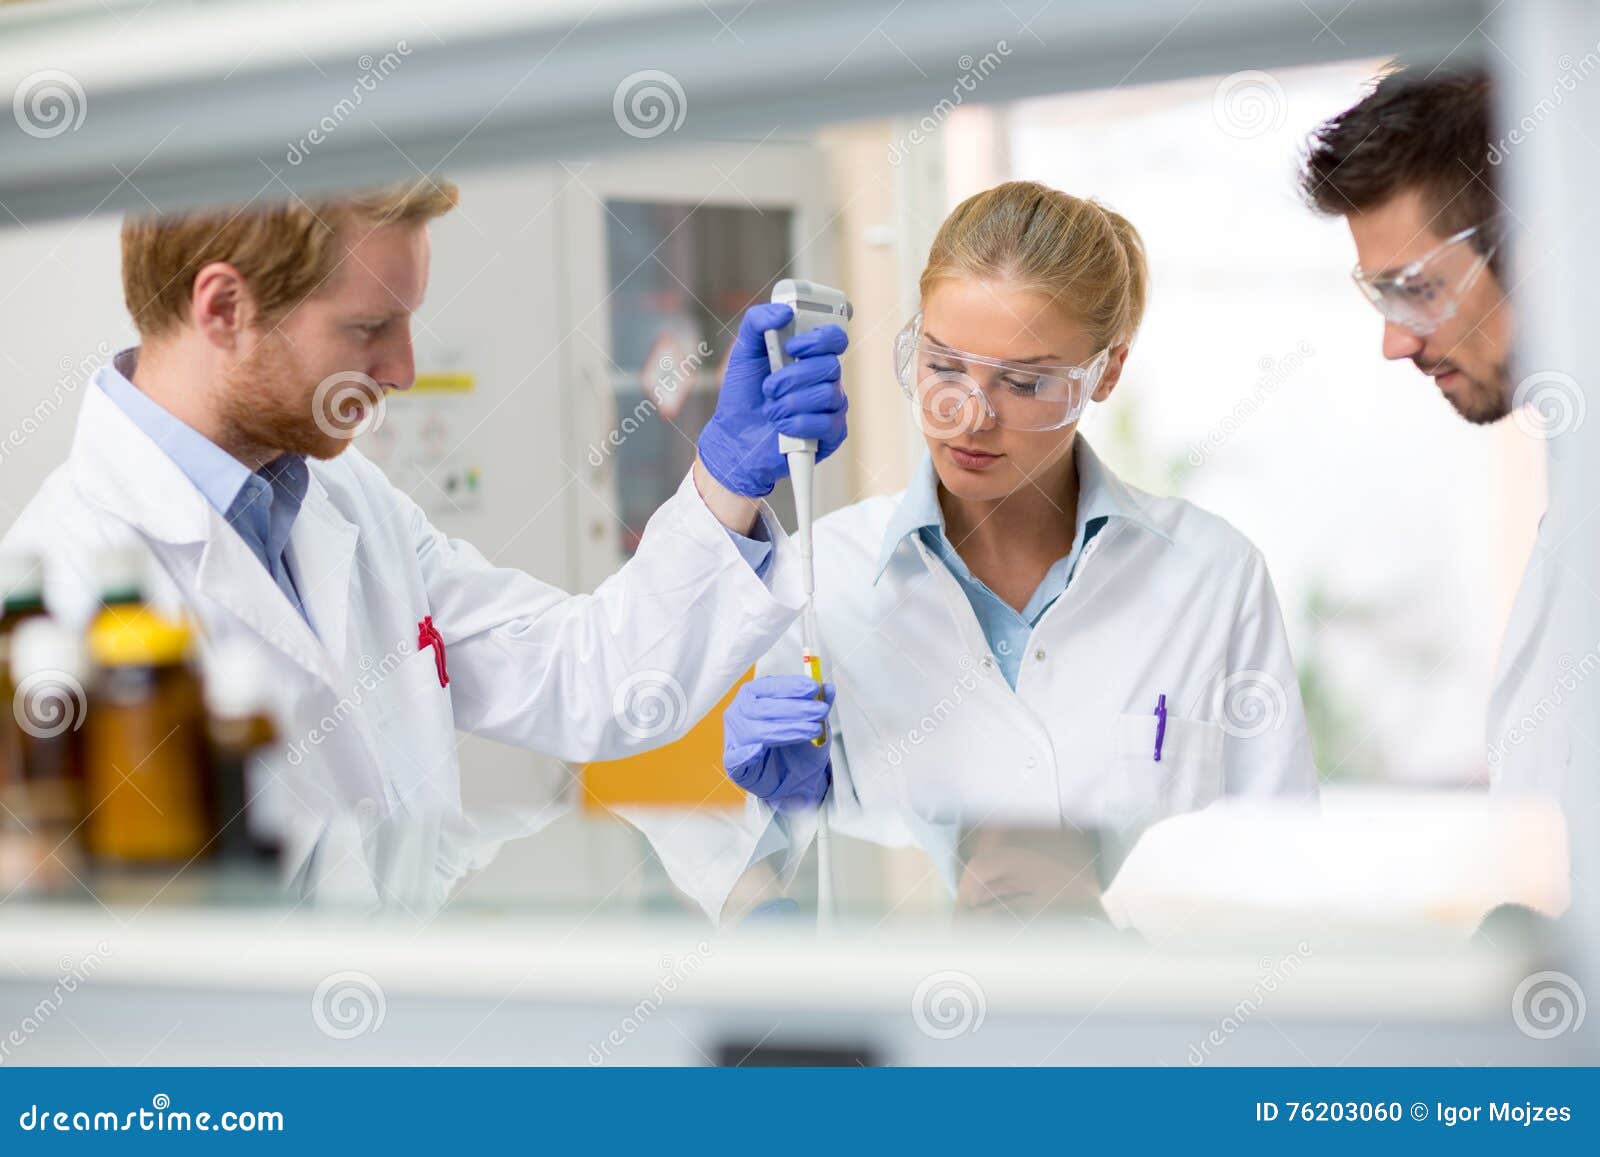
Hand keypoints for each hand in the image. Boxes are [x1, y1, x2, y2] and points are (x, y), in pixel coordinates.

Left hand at [696, 304, 848, 496]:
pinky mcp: (831, 434)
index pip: (835, 338)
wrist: (734, 436)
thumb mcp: (744, 352)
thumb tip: (783, 312)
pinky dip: (798, 424)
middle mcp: (826, 378)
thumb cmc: (743, 395)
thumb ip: (757, 322)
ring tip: (772, 410)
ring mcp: (831, 406)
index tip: (792, 347)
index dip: (819, 339)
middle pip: (831, 366)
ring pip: (828, 395)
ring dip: (791, 402)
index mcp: (811, 356)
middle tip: (770, 387)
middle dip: (793, 377)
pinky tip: (782, 427)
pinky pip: (826, 424)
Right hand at [723, 675, 833, 808]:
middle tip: (820, 710)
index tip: (813, 688)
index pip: (770, 686)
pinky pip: (735, 758)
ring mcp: (735, 737)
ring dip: (787, 730)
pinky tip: (758, 750)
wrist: (792, 778)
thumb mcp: (813, 722)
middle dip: (796, 708)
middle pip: (764, 708)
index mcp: (755, 695)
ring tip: (812, 731)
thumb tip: (828, 688)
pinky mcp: (734, 763)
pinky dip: (745, 754)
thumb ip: (818, 704)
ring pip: (756, 731)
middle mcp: (741, 713)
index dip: (792, 686)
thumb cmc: (796, 745)